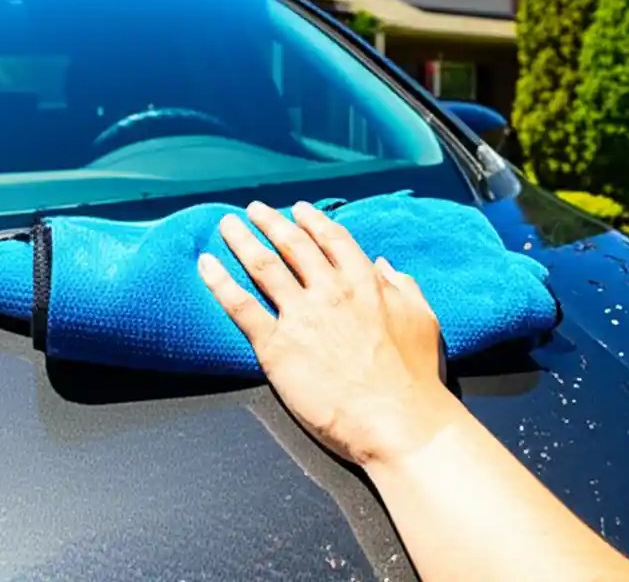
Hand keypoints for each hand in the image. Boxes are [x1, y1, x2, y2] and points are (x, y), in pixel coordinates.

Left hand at [197, 201, 455, 464]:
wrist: (397, 420)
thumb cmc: (414, 377)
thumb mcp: (422, 319)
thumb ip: (403, 287)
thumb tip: (384, 266)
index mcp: (364, 282)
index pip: (332, 239)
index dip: (312, 221)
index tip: (298, 210)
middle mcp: (329, 290)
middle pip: (292, 245)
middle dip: (270, 222)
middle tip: (253, 210)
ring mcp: (301, 316)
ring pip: (262, 266)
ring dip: (241, 241)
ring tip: (226, 226)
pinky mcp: (276, 347)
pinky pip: (240, 306)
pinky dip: (219, 282)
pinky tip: (206, 264)